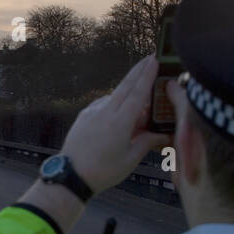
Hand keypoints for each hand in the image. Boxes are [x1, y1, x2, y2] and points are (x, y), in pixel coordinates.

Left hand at [60, 55, 167, 194]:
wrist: (71, 176)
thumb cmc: (102, 171)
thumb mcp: (130, 159)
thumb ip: (147, 142)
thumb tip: (162, 135)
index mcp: (120, 122)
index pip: (137, 93)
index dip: (147, 75)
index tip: (153, 60)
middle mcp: (105, 112)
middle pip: (125, 85)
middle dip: (138, 70)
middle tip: (149, 57)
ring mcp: (92, 112)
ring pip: (114, 97)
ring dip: (127, 94)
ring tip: (139, 105)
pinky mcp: (83, 116)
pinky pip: (102, 105)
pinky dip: (113, 105)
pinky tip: (119, 116)